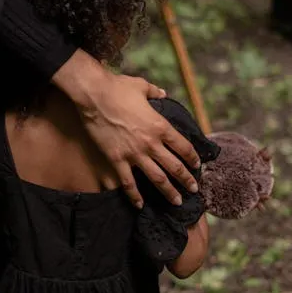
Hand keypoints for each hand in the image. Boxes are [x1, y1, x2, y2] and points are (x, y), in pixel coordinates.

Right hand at [52, 51, 200, 206]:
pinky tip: (139, 205)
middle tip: (194, 190)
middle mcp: (151, 143)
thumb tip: (162, 93)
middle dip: (186, 180)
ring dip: (169, 191)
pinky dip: (134, 196)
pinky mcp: (117, 160)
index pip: (183, 146)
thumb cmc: (118, 88)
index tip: (197, 165)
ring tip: (177, 202)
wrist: (94, 95)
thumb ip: (155, 92)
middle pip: (174, 166)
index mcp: (160, 126)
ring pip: (157, 178)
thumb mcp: (141, 86)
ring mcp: (134, 154)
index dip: (193, 157)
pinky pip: (128, 182)